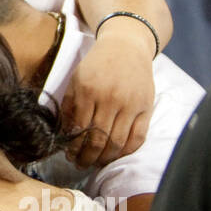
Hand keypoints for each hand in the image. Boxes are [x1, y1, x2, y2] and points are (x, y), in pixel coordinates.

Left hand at [61, 33, 153, 167]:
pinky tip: (117, 155)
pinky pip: (138, 138)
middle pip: (98, 139)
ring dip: (106, 158)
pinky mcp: (146, 108)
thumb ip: (69, 105)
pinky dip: (127, 151)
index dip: (74, 147)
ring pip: (118, 143)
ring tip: (97, 162)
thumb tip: (64, 133)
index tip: (69, 155)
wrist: (126, 46)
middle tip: (81, 164)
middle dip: (87, 157)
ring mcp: (131, 104)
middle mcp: (110, 99)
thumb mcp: (77, 79)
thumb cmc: (97, 64)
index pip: (80, 129)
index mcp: (89, 91)